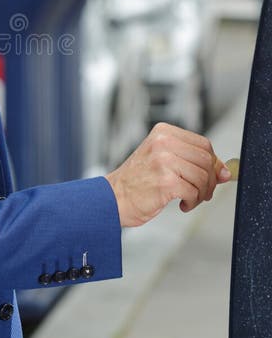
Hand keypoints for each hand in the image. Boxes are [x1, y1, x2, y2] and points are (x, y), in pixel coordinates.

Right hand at [105, 122, 231, 227]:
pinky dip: (192, 202)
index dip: (213, 162)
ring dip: (201, 194)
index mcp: (163, 133)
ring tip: (189, 199)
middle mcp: (163, 143)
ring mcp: (164, 161)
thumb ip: (193, 162)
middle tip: (202, 193)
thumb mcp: (164, 162)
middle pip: (206, 160)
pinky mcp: (165, 181)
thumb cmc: (136, 181)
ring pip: (203, 177)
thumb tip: (225, 172)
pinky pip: (194, 192)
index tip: (212, 176)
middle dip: (210, 181)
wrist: (112, 197)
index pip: (203, 143)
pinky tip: (181, 204)